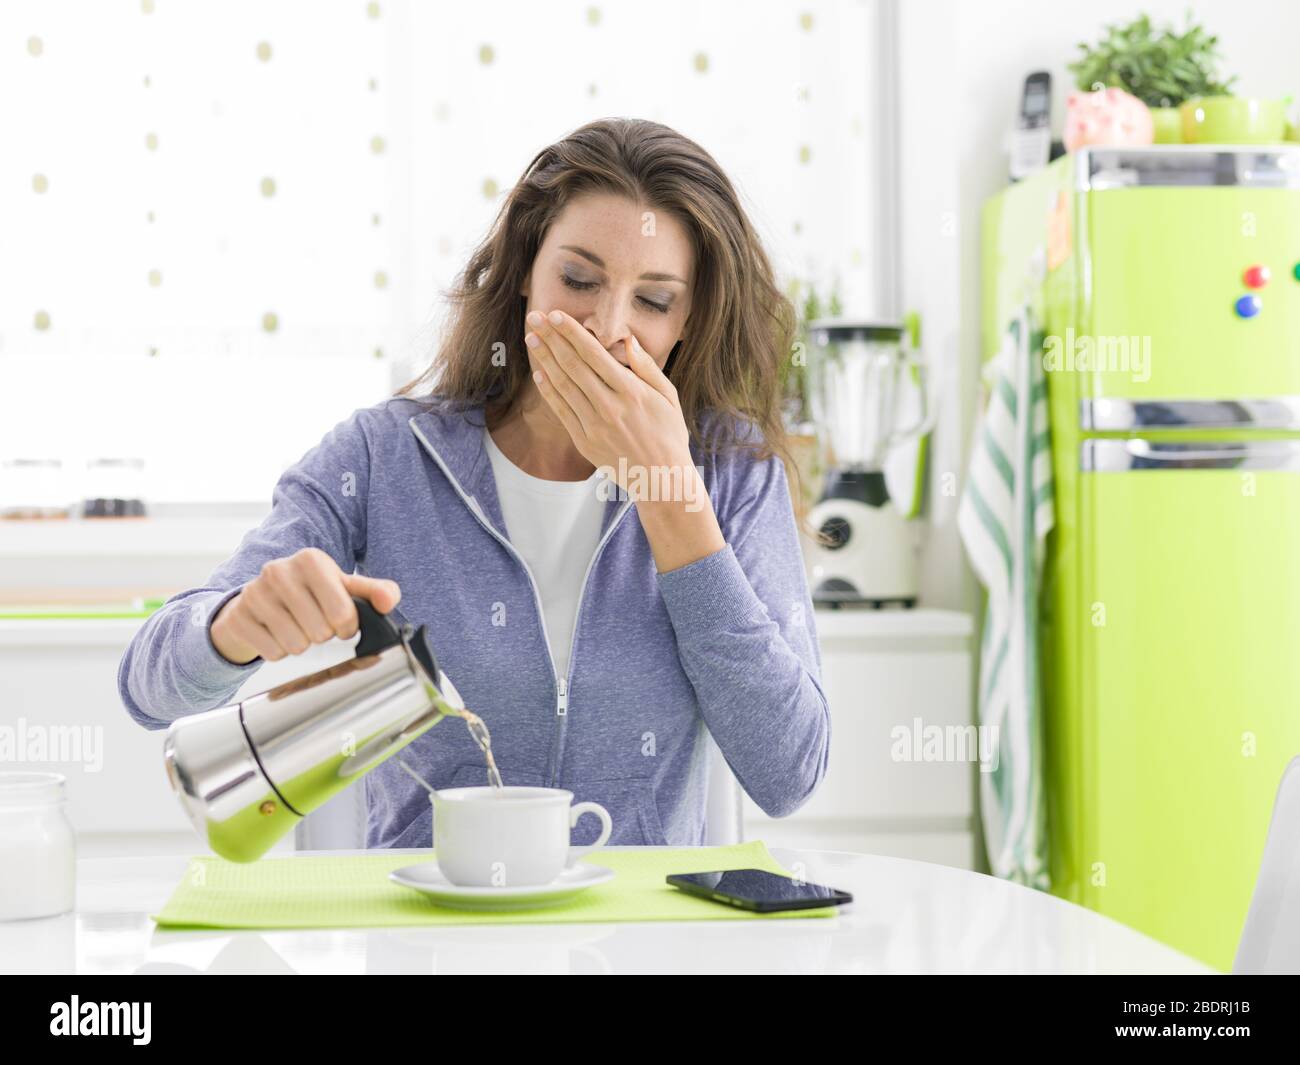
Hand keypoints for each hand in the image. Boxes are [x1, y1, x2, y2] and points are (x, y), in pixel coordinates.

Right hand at [209, 547, 401, 664]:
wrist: (257, 600)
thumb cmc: (309, 594)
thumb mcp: (344, 587)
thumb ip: (375, 592)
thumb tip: (388, 602)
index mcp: (311, 560)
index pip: (342, 612)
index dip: (348, 626)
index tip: (342, 623)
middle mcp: (279, 570)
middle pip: (320, 632)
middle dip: (322, 636)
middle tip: (315, 625)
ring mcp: (254, 593)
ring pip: (295, 645)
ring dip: (301, 646)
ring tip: (296, 630)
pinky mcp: (237, 617)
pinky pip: (272, 653)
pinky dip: (279, 651)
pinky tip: (276, 635)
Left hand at [526, 309, 692, 493]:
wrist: (661, 479)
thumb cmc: (669, 435)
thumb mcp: (668, 397)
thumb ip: (647, 367)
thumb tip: (628, 341)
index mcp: (631, 392)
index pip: (594, 354)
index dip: (572, 333)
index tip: (556, 315)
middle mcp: (610, 406)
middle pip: (573, 365)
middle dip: (552, 339)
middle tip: (535, 317)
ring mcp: (594, 425)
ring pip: (563, 385)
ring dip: (544, 360)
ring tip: (531, 339)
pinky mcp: (584, 441)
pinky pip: (561, 411)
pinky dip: (548, 391)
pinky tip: (538, 372)